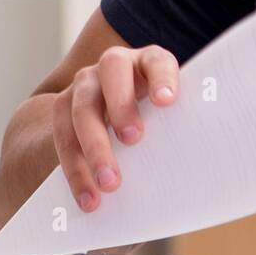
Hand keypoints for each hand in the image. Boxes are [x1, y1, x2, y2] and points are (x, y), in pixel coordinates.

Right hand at [52, 45, 179, 212]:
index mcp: (149, 61)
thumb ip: (180, 124)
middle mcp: (115, 64)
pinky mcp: (64, 106)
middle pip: (113, 74)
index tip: (167, 101)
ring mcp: (86, 82)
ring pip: (82, 107)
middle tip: (133, 139)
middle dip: (121, 107)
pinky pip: (62, 135)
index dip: (162, 78)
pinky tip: (87, 194)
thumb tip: (194, 163)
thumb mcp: (172, 112)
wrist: (120, 111)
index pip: (158, 61)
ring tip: (108, 184)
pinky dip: (74, 167)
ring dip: (93, 147)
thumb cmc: (158, 114)